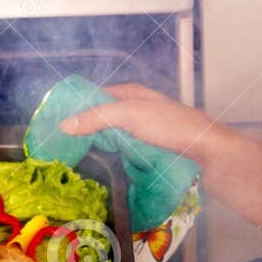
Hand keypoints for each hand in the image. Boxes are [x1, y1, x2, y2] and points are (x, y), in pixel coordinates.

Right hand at [59, 82, 221, 160]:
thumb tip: (64, 124)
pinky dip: (112, 158)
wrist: (207, 153)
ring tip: (74, 159)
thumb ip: (98, 117)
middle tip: (60, 146)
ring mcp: (143, 132)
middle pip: (103, 118)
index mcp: (131, 94)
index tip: (55, 122)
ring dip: (98, 146)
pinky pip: (124, 153)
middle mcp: (136, 110)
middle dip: (84, 129)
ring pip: (113, 138)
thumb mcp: (130, 115)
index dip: (76, 107)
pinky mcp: (150, 151)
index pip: (95, 96)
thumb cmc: (171, 127)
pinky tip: (101, 168)